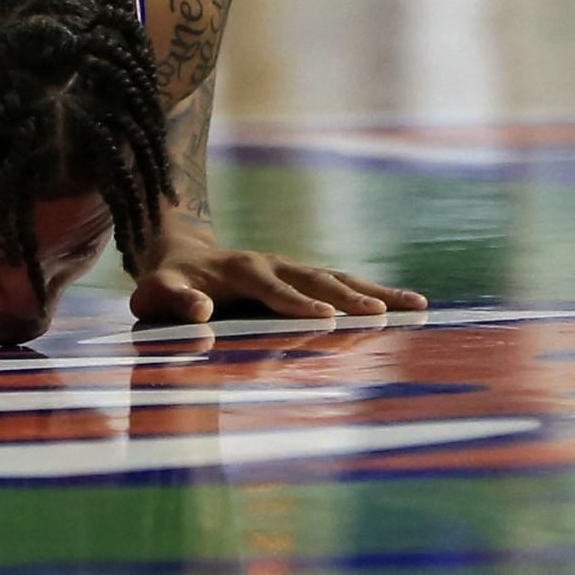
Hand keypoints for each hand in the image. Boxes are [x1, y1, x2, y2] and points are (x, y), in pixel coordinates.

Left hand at [129, 243, 426, 327]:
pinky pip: (345, 285)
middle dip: (349, 297)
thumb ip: (176, 300)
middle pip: (318, 279)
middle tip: (381, 314)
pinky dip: (377, 294)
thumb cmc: (168, 285)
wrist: (182, 258)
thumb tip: (202, 310)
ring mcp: (294, 268)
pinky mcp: (306, 278)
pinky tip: (409, 307)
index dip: (295, 302)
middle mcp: (275, 263)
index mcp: (241, 269)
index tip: (323, 317)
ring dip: (378, 292)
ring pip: (341, 279)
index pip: (271, 287)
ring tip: (417, 306)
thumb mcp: (156, 293)